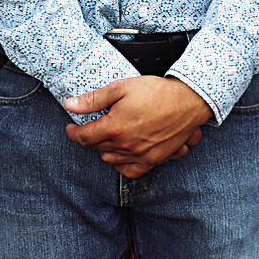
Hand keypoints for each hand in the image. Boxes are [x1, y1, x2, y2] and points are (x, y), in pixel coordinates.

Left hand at [64, 76, 211, 178]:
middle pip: (96, 148)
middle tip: (90, 127)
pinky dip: (122, 164)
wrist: (188, 101)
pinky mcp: (154, 160)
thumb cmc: (157, 92)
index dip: (73, 133)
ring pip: (111, 160)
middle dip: (89, 138)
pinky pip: (130, 171)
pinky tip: (121, 153)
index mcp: (115, 128)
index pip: (84, 137)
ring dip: (104, 149)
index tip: (71, 128)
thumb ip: (93, 99)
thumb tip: (71, 105)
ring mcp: (141, 155)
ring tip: (106, 136)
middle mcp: (126, 146)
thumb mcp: (120, 88)